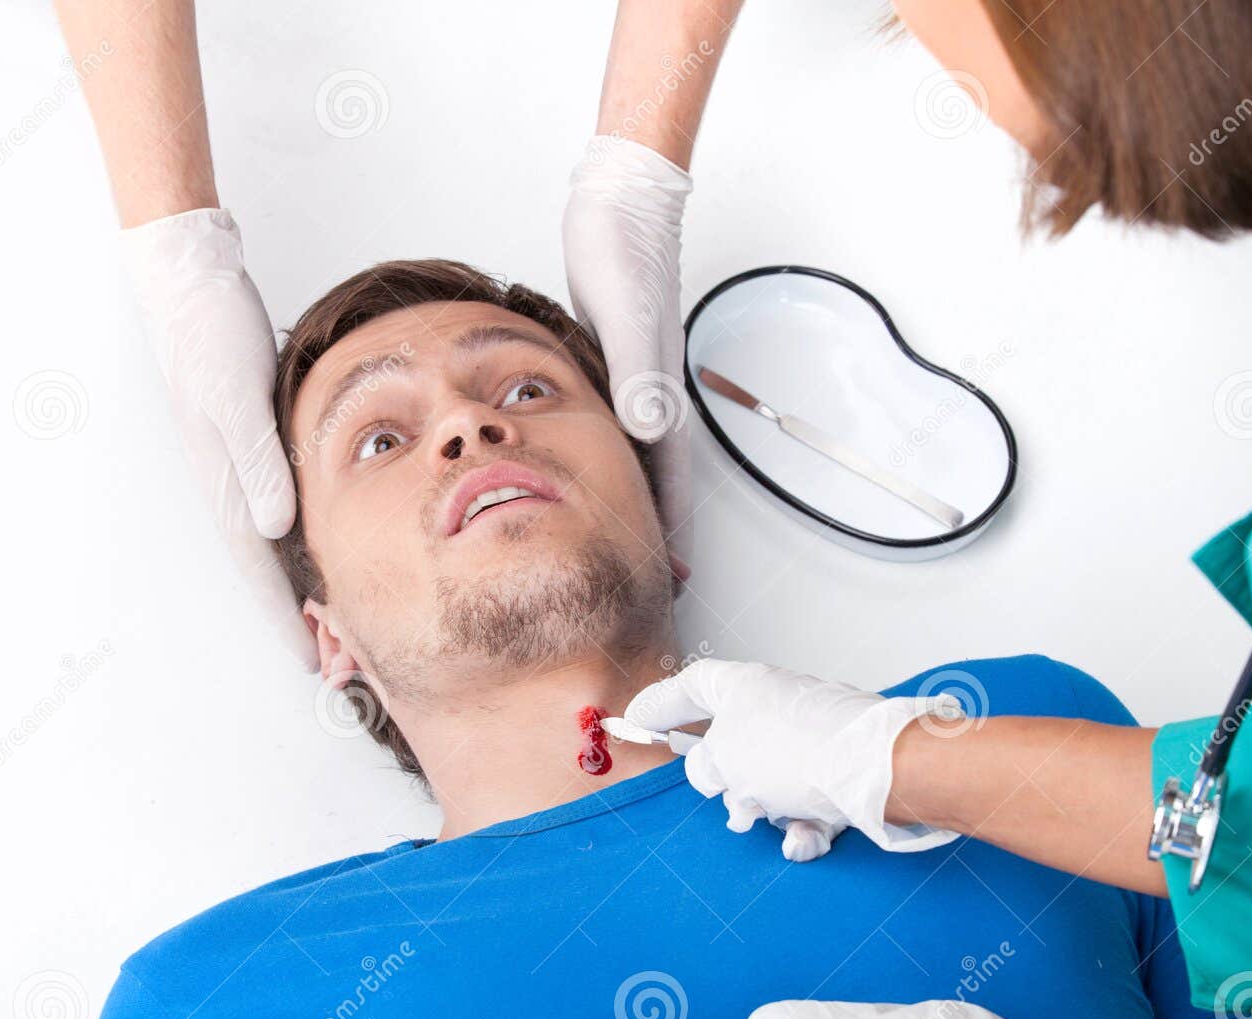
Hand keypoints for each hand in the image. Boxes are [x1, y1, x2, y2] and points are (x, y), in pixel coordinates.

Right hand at [120, 208, 315, 668]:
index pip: (260, 570)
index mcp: (227, 482)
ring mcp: (242, 463)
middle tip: (339, 662)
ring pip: (278, 545)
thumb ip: (260, 464)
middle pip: (270, 571)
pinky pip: (282, 509)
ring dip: (305, 586)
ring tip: (339, 622)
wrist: (190, 281)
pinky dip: (305, 541)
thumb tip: (275, 530)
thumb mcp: (239, 399)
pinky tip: (326, 549)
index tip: (313, 662)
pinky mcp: (255, 440)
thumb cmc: (211, 336)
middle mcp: (233, 482)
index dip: (287, 619)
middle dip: (301, 618)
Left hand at [563, 136, 693, 563]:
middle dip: (651, 532)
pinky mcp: (608, 364)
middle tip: (647, 579)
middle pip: (655, 480)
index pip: (669, 482)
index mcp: (657, 398)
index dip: (668, 534)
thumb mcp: (628, 320)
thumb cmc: (625, 257)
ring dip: (626, 500)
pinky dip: (599, 460)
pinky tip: (581, 471)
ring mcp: (630, 382)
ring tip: (615, 540)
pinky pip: (607, 430)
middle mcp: (649, 397)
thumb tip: (647, 428)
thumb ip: (639, 376)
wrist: (619, 205)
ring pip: (630, 459)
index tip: (670, 580)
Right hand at [623, 658, 963, 850]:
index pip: (691, 686)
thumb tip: (711, 772)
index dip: (661, 705)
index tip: (638, 721)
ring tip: (773, 821)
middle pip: (733, 743)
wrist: (879, 772)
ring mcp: (815, 735)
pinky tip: (805, 838)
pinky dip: (803, 824)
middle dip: (729, 783)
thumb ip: (703, 765)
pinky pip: (809, 801)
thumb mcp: (723, 760)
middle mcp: (781, 704)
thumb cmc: (798, 753)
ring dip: (766, 808)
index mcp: (745, 686)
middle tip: (730, 800)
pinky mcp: (844, 769)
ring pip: (771, 779)